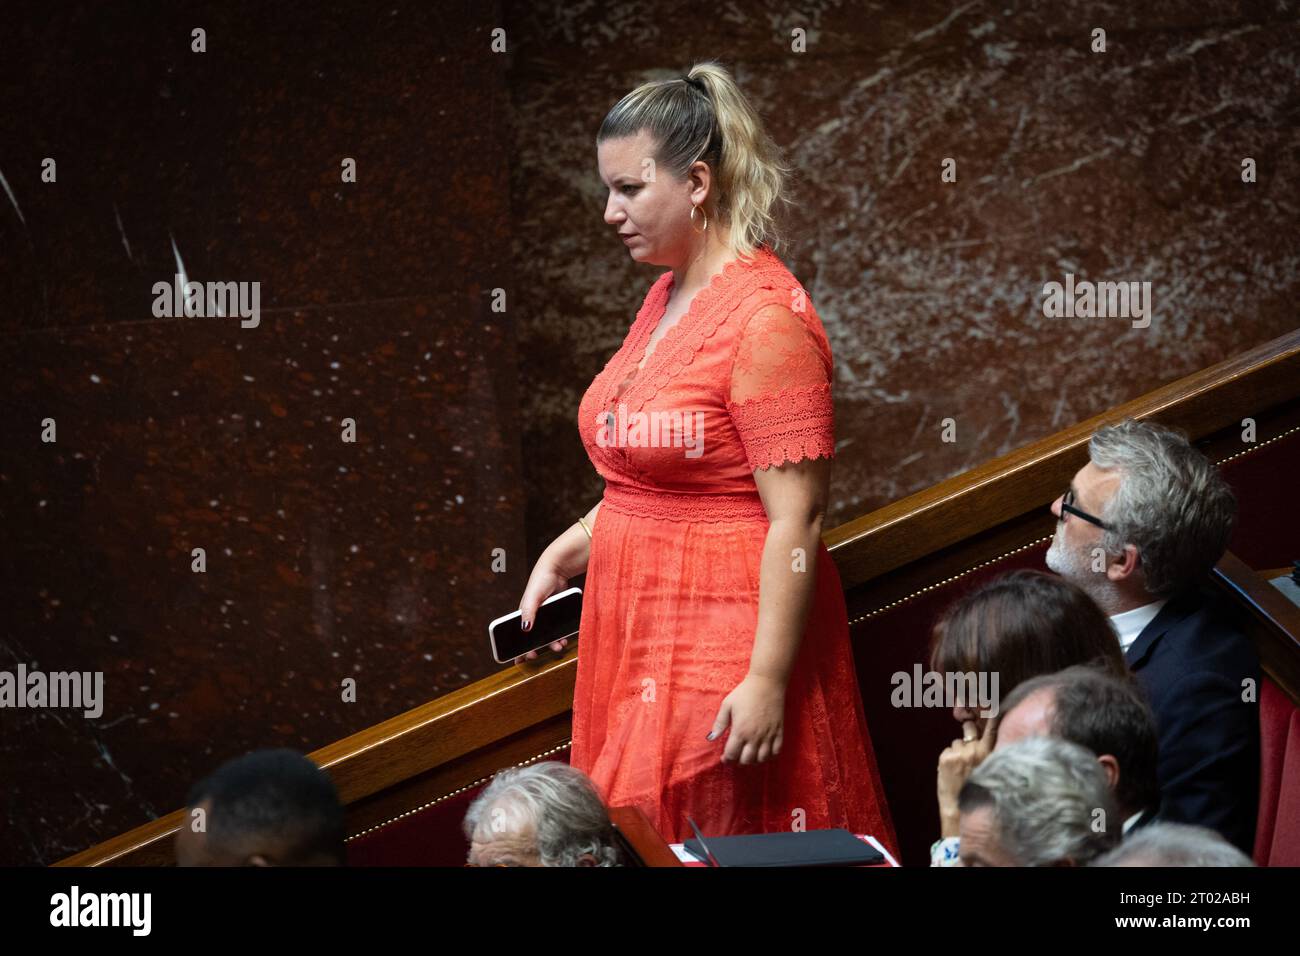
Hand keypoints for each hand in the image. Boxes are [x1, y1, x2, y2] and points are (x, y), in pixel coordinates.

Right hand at [512, 557, 572, 664]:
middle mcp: (534, 617)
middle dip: (535, 649)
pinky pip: (558, 629)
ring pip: (548, 636)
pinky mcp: (557, 614)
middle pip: (533, 639)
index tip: (519, 661)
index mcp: (524, 614)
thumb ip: (528, 612)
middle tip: (537, 656)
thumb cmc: (540, 581)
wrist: (558, 569)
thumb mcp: (533, 597)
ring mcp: (546, 617)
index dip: (517, 649)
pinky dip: (561, 636)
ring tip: (558, 646)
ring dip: (551, 644)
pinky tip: (565, 639)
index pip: (518, 635)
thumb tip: (525, 629)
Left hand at [708, 674, 786, 764]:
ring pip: (762, 759)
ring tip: (748, 754)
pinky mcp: (779, 732)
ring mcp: (768, 735)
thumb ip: (719, 723)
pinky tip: (763, 752)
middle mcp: (755, 736)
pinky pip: (776, 752)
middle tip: (735, 756)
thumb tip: (711, 738)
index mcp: (740, 731)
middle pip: (747, 760)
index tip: (724, 757)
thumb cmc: (745, 693)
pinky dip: (769, 756)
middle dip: (739, 761)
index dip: (727, 759)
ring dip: (753, 761)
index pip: (732, 755)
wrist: (766, 683)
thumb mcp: (727, 705)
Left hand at [936, 718, 995, 836]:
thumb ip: (986, 754)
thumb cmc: (977, 791)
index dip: (991, 713)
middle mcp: (975, 751)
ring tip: (960, 769)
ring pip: (956, 742)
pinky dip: (948, 758)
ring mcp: (959, 753)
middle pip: (969, 729)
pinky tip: (952, 772)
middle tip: (967, 745)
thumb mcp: (990, 770)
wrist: (960, 809)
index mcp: (989, 754)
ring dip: (957, 750)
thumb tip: (979, 738)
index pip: (992, 728)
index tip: (990, 702)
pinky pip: (947, 750)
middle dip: (967, 732)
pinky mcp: (946, 757)